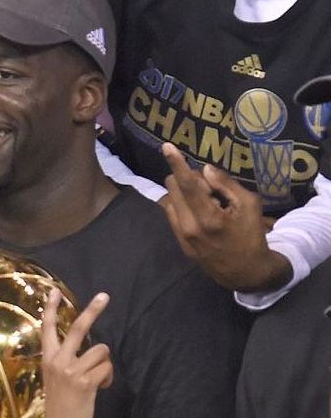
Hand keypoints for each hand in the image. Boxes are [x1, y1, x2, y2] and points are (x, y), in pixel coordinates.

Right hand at [41, 290, 111, 417]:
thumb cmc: (61, 404)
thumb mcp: (57, 379)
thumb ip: (67, 362)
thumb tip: (93, 351)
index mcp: (48, 359)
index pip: (48, 329)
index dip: (52, 309)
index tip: (55, 292)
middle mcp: (57, 361)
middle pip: (77, 328)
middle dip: (92, 310)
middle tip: (104, 296)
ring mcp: (70, 370)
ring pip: (101, 350)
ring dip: (105, 364)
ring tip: (99, 379)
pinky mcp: (85, 381)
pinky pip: (106, 368)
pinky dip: (108, 377)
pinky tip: (102, 387)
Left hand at [158, 143, 290, 291]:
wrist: (245, 271)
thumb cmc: (252, 235)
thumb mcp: (249, 205)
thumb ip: (226, 185)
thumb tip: (205, 169)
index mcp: (209, 217)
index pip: (188, 184)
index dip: (176, 163)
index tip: (166, 146)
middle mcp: (189, 227)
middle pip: (174, 188)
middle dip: (187, 178)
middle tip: (209, 186)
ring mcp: (181, 236)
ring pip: (169, 200)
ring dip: (181, 192)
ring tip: (206, 200)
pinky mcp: (179, 243)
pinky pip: (171, 214)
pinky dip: (180, 205)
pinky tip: (198, 210)